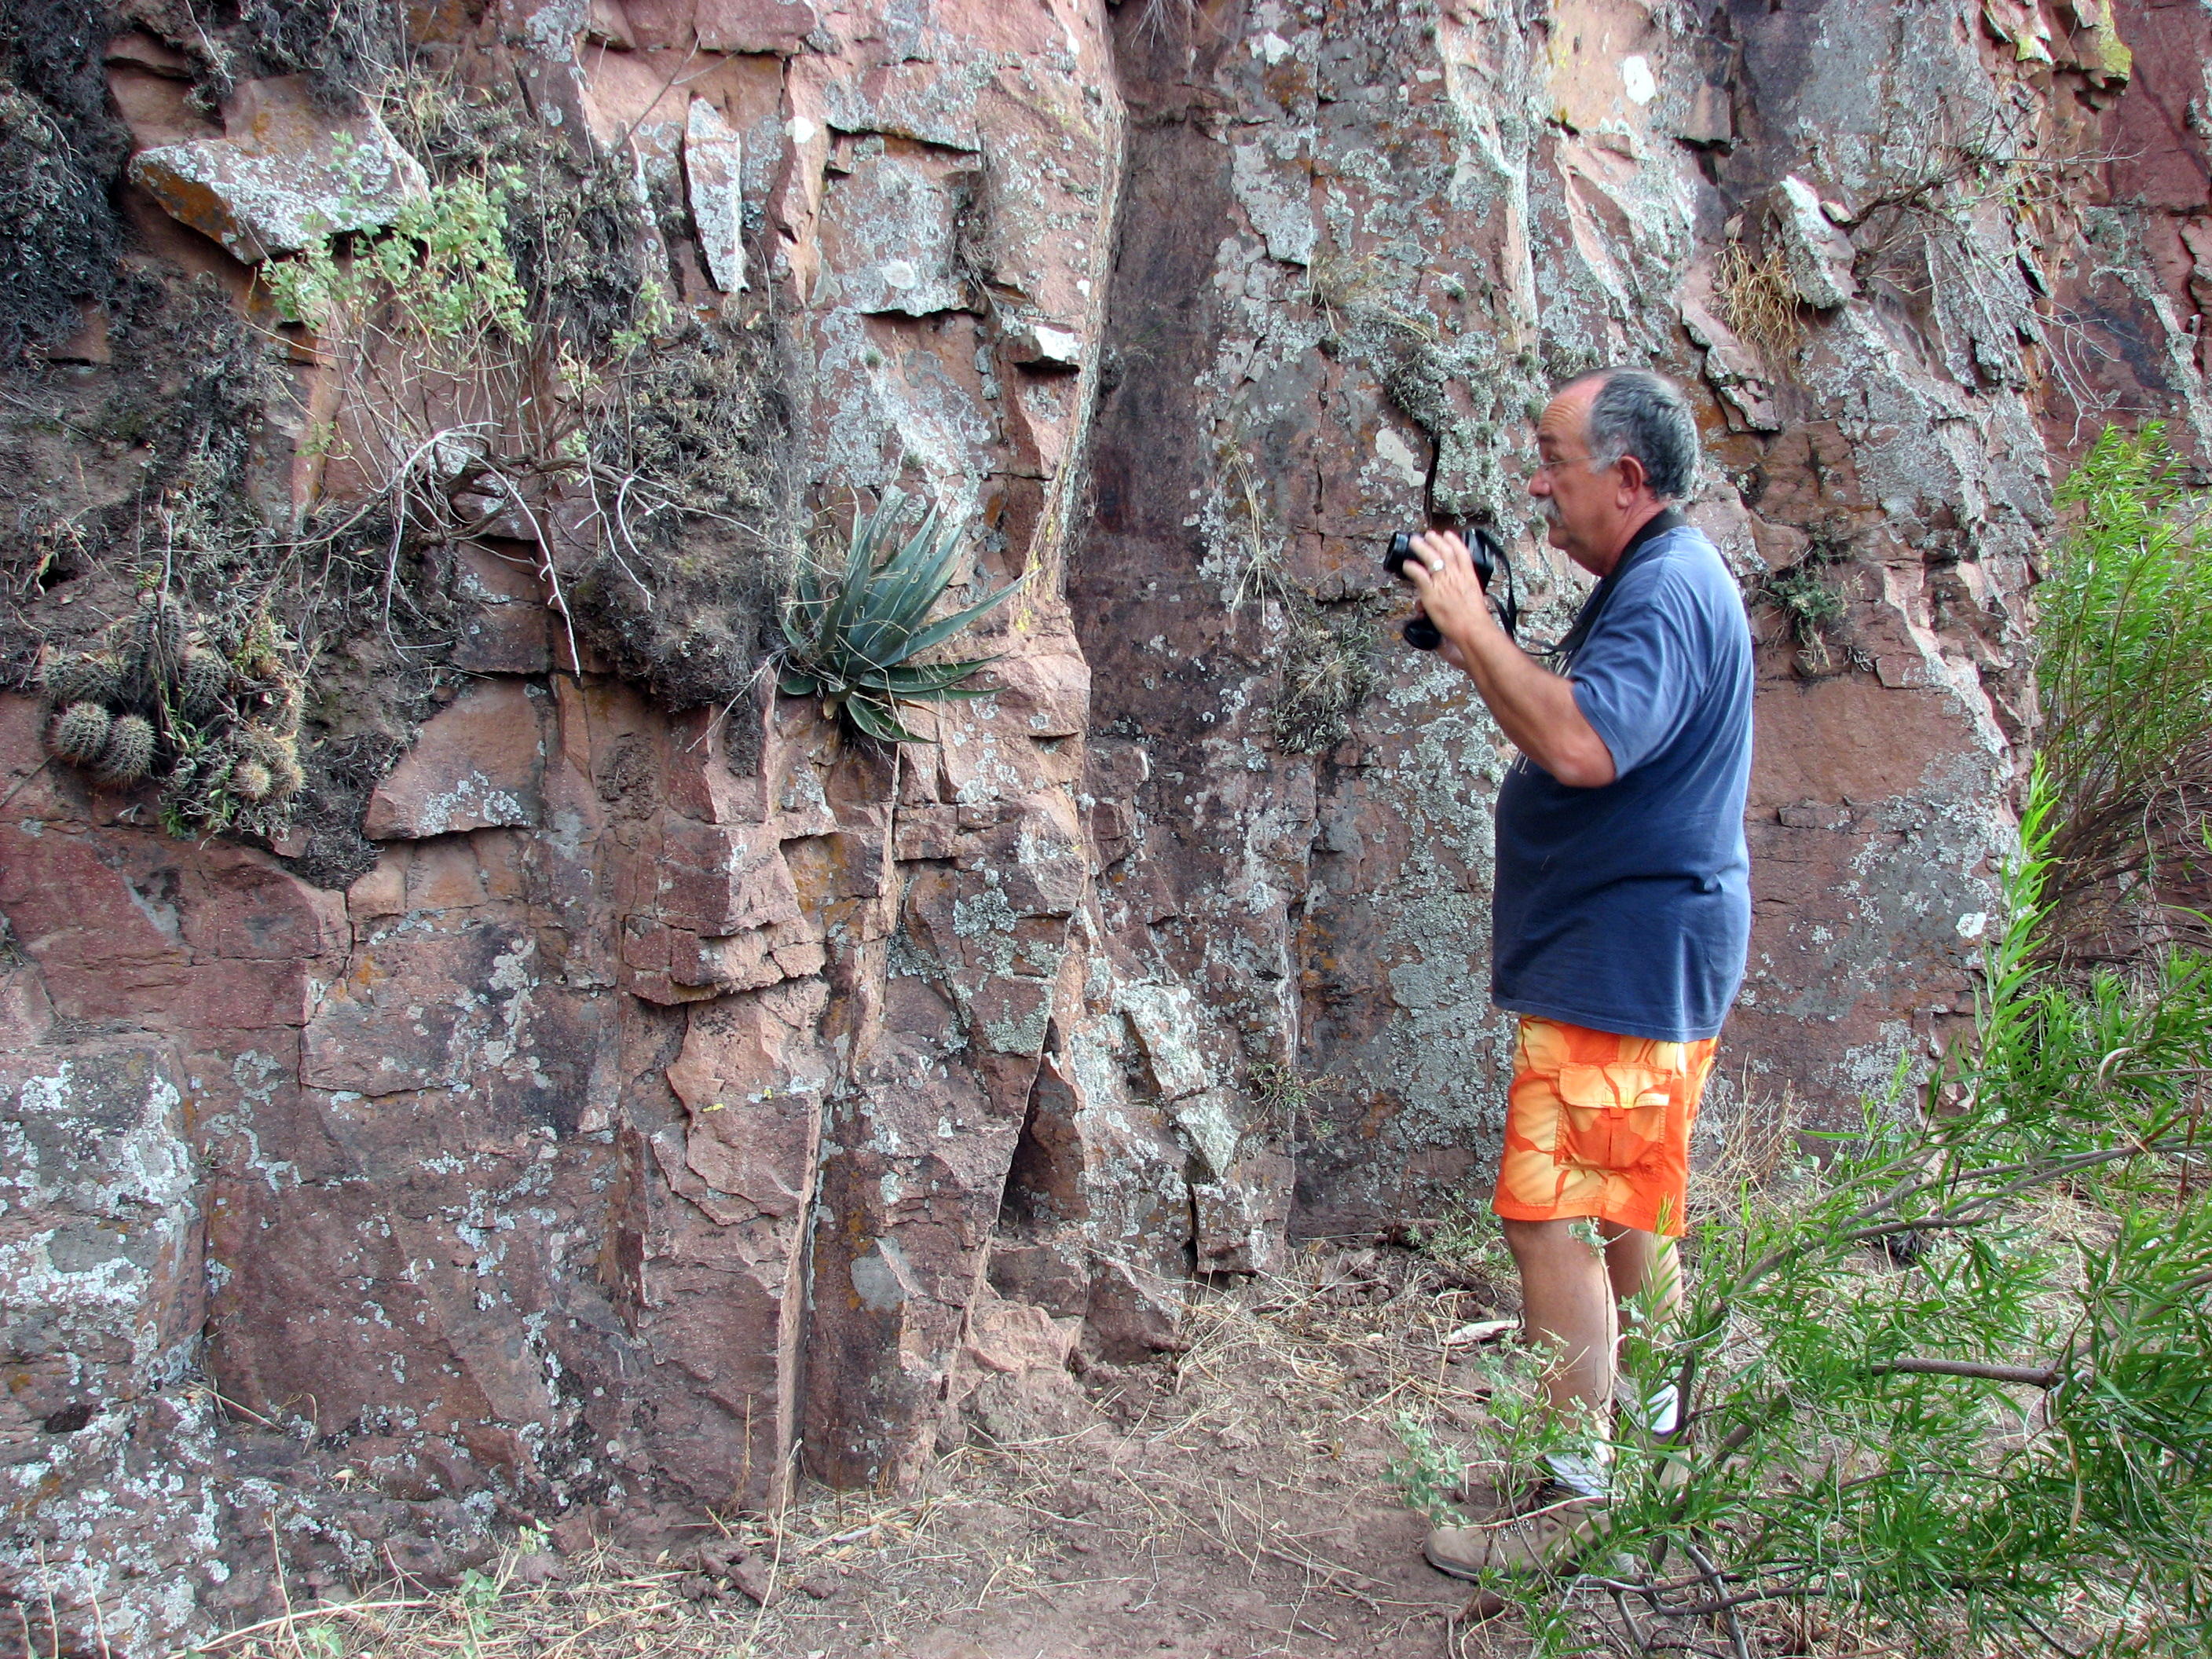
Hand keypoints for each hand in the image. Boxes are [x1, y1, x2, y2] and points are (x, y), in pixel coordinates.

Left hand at [1401, 529, 1496, 648]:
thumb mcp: (1473, 598)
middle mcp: (1456, 575)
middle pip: (1445, 551)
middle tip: (1428, 534)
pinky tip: (1406, 564)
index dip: (1454, 541)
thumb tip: (1452, 594)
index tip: (1448, 534)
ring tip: (1415, 541)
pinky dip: (1412, 567)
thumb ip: (1462, 591)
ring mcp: (1443, 582)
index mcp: (1468, 576)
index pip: (1462, 552)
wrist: (1472, 627)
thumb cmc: (1474, 618)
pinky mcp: (1431, 592)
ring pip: (1431, 557)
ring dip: (1422, 547)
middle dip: (1436, 540)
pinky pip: (1419, 574)